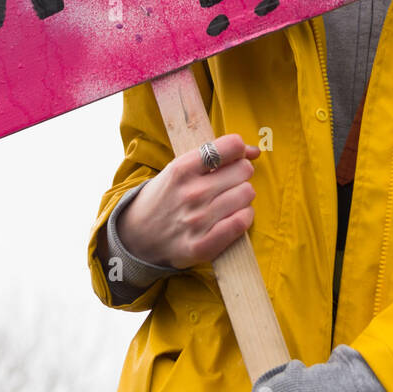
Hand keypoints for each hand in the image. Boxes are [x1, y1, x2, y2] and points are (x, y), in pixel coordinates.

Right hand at [116, 133, 259, 268]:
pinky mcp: (202, 245)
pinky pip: (242, 222)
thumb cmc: (166, 196)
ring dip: (243, 196)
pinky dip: (244, 217)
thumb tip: (255, 151)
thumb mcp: (180, 168)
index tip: (232, 158)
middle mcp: (191, 193)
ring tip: (228, 200)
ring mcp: (197, 220)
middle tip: (228, 182)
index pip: (231, 146)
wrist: (137, 235)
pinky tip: (234, 216)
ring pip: (247, 194)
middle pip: (244, 170)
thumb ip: (216, 155)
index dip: (238, 150)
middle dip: (241, 173)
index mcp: (182, 168)